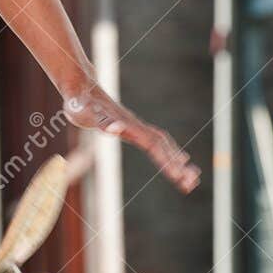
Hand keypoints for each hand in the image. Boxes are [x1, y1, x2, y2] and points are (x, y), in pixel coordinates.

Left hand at [64, 83, 199, 193]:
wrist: (81, 88)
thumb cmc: (79, 103)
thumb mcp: (85, 113)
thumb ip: (101, 121)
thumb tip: (116, 129)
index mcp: (128, 126)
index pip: (152, 146)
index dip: (165, 160)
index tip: (178, 176)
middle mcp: (136, 126)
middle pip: (163, 147)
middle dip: (177, 166)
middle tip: (193, 183)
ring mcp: (136, 127)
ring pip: (164, 145)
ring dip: (178, 161)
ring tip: (193, 178)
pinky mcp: (133, 129)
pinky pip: (157, 143)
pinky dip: (170, 153)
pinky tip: (180, 160)